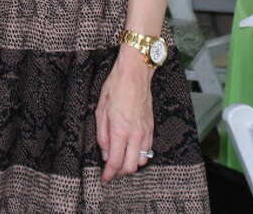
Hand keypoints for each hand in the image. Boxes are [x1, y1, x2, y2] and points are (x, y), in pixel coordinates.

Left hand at [96, 47, 154, 182]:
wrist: (135, 75)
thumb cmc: (115, 88)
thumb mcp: (100, 110)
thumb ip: (102, 134)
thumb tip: (105, 153)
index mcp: (120, 130)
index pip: (116, 161)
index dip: (109, 173)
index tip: (104, 178)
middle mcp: (136, 134)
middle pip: (131, 166)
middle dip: (120, 172)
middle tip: (110, 171)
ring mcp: (146, 132)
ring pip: (142, 161)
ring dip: (130, 165)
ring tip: (119, 160)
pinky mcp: (151, 129)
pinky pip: (148, 150)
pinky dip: (139, 156)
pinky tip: (130, 151)